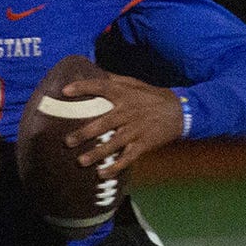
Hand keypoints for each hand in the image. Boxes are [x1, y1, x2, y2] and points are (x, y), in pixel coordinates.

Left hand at [60, 74, 182, 174]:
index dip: (83, 87)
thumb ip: (114, 80)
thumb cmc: (152, 96)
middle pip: (103, 123)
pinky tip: (102, 174)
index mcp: (124, 94)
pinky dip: (115, 167)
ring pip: (114, 143)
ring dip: (97, 153)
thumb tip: (93, 72)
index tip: (65, 91)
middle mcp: (128, 112)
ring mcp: (136, 129)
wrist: (180, 111)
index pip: (101, 87)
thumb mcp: (135, 84)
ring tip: (81, 162)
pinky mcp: (144, 144)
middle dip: (84, 133)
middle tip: (67, 141)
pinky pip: (128, 158)